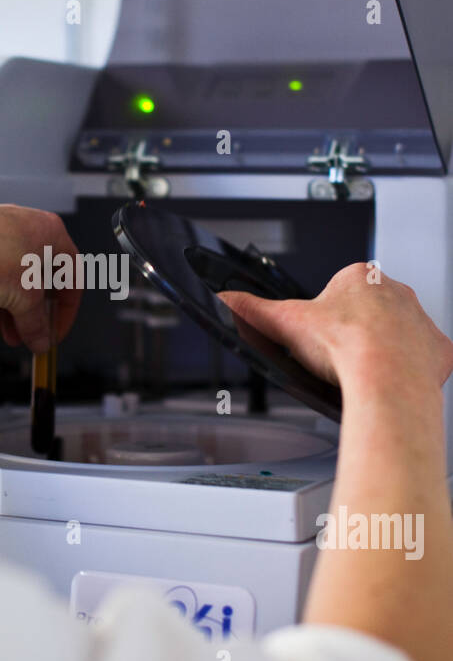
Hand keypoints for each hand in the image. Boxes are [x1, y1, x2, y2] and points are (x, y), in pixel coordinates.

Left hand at [0, 204, 80, 352]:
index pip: (70, 276)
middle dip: (32, 315)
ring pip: (12, 281)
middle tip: (29, 336)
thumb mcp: (24, 298)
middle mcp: (27, 228)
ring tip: (7, 337)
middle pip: (38, 281)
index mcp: (51, 232)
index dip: (66, 310)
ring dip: (11, 314)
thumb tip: (40, 339)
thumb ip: (37, 324)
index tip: (55, 330)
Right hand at [218, 263, 452, 391]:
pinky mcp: (437, 349)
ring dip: (385, 349)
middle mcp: (395, 292)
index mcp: (359, 279)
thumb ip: (254, 310)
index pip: (339, 291)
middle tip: (340, 357)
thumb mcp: (286, 324)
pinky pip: (425, 357)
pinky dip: (411, 370)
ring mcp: (420, 320)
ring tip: (364, 372)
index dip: (326, 317)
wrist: (388, 378)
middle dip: (357, 331)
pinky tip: (390, 381)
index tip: (321, 336)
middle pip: (371, 311)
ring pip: (400, 332)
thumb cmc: (345, 347)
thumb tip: (229, 299)